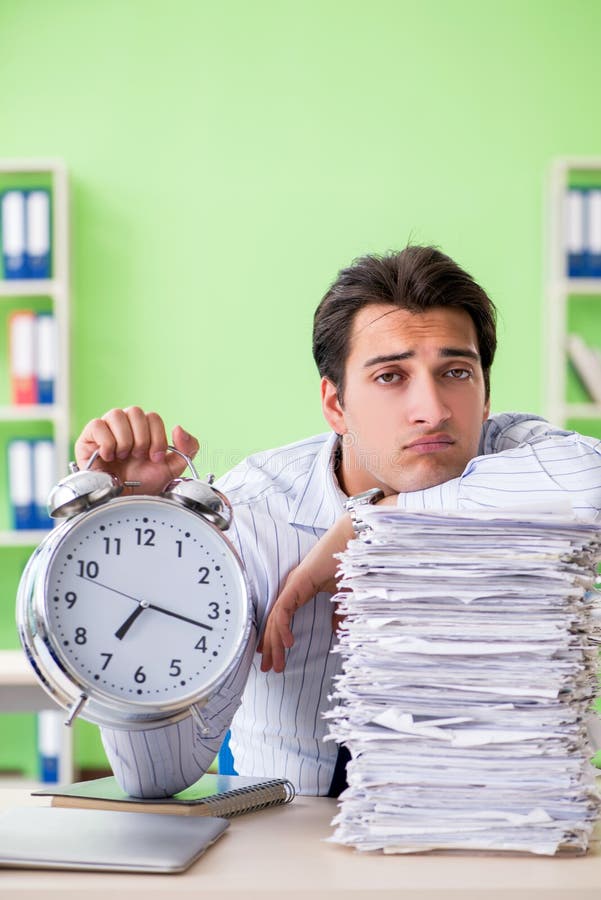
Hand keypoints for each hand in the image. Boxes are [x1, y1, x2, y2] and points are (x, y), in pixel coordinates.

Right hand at [74, 406, 199, 494]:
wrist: (123, 502)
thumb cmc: (143, 485)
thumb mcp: (173, 468)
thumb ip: (188, 448)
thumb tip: (179, 428)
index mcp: (143, 430)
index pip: (153, 417)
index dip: (157, 437)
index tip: (155, 457)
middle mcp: (124, 426)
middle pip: (136, 411)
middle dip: (142, 439)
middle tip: (139, 457)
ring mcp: (106, 430)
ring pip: (116, 414)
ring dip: (125, 439)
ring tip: (123, 457)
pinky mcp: (87, 439)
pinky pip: (97, 425)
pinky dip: (106, 442)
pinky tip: (109, 457)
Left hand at [258, 513, 354, 672]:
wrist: (355, 543)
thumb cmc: (351, 564)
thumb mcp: (345, 597)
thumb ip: (340, 614)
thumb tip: (337, 629)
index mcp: (300, 590)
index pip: (282, 619)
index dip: (277, 640)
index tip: (275, 659)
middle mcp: (292, 588)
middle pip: (274, 622)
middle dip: (271, 647)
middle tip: (269, 668)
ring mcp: (293, 585)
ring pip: (275, 618)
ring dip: (273, 642)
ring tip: (274, 663)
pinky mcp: (297, 582)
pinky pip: (283, 609)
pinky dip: (282, 627)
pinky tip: (287, 643)